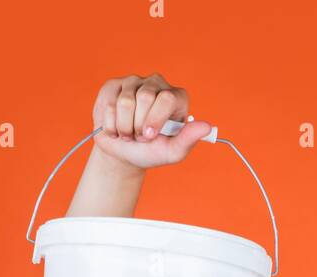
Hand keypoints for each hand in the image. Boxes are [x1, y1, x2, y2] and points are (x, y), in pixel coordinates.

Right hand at [90, 72, 212, 169]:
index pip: (166, 98)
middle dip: (138, 125)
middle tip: (140, 136)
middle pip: (144, 97)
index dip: (155, 119)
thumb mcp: (172, 152)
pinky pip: (109, 102)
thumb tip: (207, 126)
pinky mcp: (114, 85)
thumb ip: (188, 140)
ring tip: (129, 133)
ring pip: (125, 101)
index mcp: (176, 97)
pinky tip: (116, 126)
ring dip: (124, 127)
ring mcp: (134, 82)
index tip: (149, 135)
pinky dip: (111, 123)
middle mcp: (157, 84)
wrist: (123, 154)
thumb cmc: (151, 151)